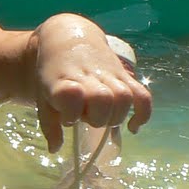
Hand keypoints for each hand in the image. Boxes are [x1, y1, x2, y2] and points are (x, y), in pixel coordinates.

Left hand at [32, 14, 151, 152]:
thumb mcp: (45, 98)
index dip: (70, 114)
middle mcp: (89, 77)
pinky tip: (133, 127)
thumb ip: (50, 125)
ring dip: (115, 117)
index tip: (66, 116)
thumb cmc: (54, 74)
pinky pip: (143, 96)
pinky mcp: (125, 76)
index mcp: (65, 82)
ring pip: (124, 100)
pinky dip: (143, 114)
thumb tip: (55, 149)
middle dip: (95, 119)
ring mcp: (110, 75)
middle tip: (86, 115)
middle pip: (102, 102)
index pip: (71, 98)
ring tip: (104, 117)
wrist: (69, 39)